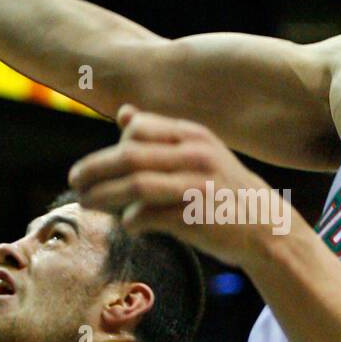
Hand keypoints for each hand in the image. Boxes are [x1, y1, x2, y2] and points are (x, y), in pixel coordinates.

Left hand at [68, 105, 292, 264]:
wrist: (266, 227)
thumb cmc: (223, 190)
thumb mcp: (199, 152)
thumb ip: (162, 135)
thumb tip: (125, 114)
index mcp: (193, 135)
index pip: (139, 129)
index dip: (112, 146)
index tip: (96, 165)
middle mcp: (196, 155)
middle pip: (130, 156)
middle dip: (94, 169)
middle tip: (74, 183)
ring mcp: (197, 186)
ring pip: (136, 186)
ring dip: (103, 195)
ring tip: (86, 204)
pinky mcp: (197, 217)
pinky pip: (150, 216)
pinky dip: (132, 221)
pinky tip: (128, 225)